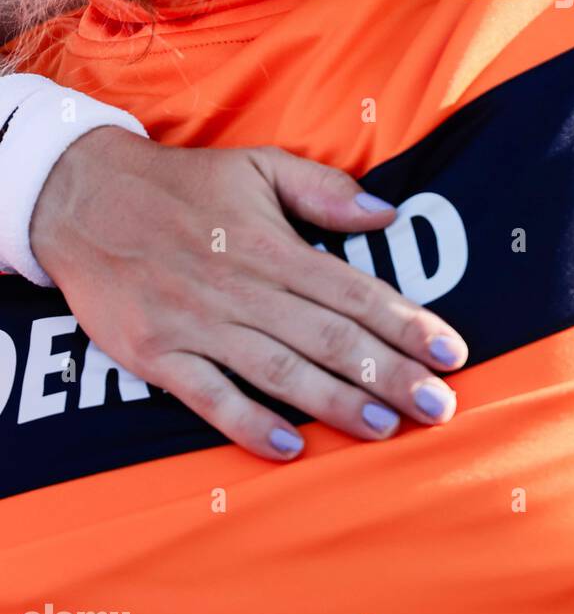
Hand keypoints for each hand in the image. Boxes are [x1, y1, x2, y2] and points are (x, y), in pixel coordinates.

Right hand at [30, 127, 467, 459]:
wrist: (83, 198)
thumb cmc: (184, 185)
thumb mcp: (257, 165)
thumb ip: (323, 189)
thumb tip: (386, 213)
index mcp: (272, 245)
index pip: (354, 291)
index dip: (406, 324)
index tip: (451, 352)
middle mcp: (241, 287)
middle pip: (329, 337)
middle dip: (389, 373)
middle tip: (439, 406)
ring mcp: (198, 323)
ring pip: (279, 370)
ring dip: (336, 402)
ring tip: (386, 427)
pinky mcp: (157, 353)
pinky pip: (208, 396)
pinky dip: (248, 422)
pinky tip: (290, 448)